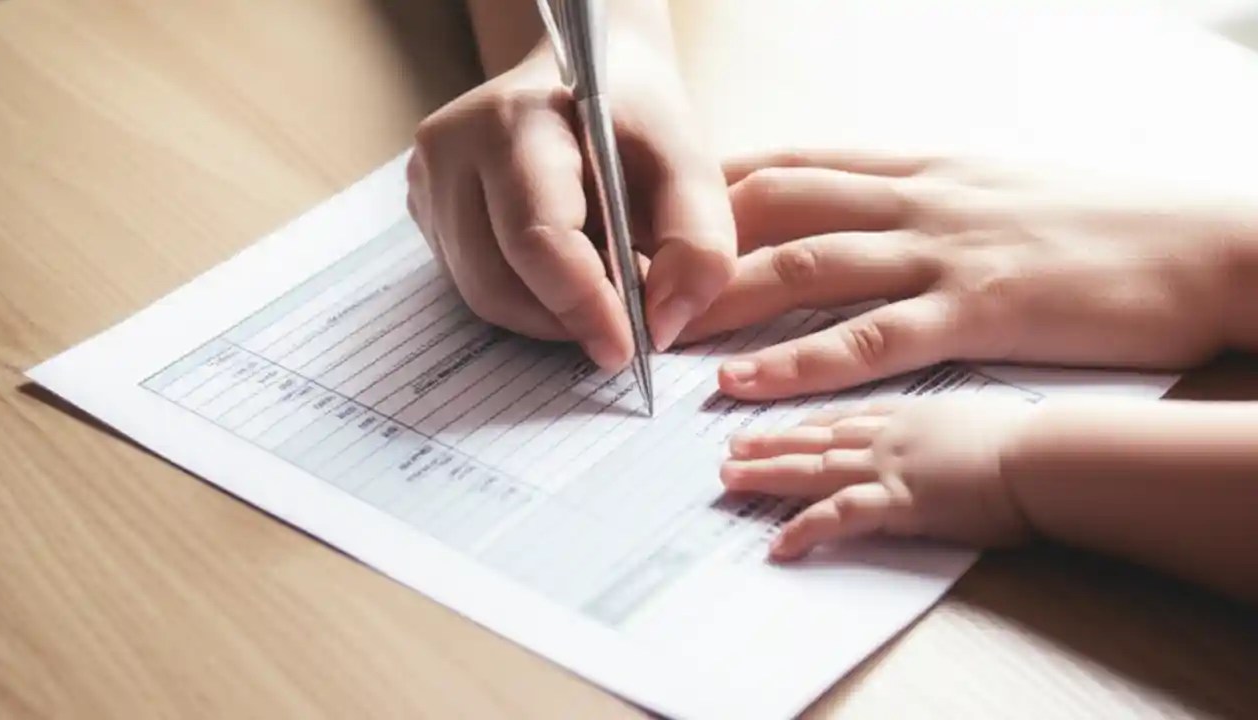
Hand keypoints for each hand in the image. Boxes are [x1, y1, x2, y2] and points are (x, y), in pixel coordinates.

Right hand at [407, 34, 735, 370]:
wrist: (586, 73)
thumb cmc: (637, 118)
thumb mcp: (689, 161)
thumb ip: (698, 240)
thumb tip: (664, 326)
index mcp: (515, 120)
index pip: (537, 237)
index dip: (583, 305)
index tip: (627, 348)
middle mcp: (452, 148)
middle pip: (498, 282)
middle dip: (566, 319)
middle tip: (622, 325)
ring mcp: (427, 181)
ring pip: (482, 294)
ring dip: (548, 314)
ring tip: (599, 289)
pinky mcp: (425, 210)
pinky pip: (473, 283)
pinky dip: (527, 297)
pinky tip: (564, 271)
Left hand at [682, 149, 1245, 399]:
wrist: (1208, 242)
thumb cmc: (1108, 222)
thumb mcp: (1001, 186)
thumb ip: (929, 195)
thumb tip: (874, 207)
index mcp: (924, 166)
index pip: (796, 163)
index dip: (716, 183)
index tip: (656, 207)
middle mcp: (920, 197)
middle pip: (779, 207)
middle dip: (695, 240)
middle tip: (628, 275)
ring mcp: (946, 251)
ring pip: (806, 265)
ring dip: (724, 297)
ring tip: (658, 330)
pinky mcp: (979, 310)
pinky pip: (869, 338)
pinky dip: (799, 360)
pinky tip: (744, 381)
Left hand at [721, 397, 1036, 560]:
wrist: (1046, 456)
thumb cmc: (1033, 442)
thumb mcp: (981, 420)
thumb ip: (953, 428)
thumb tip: (955, 439)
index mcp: (912, 413)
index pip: (846, 417)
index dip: (805, 422)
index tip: (777, 424)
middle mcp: (891, 434)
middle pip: (817, 438)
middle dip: (770, 443)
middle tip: (731, 446)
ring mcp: (890, 466)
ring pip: (813, 468)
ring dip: (767, 474)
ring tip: (729, 478)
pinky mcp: (898, 502)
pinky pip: (839, 516)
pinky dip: (805, 530)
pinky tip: (779, 544)